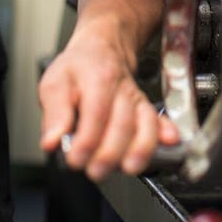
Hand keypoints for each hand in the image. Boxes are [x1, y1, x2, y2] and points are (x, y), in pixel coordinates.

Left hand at [38, 14, 178, 180]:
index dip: (87, 139)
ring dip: (141, 147)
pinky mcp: (145, 108)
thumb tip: (51, 142)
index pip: (96, 110)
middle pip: (123, 120)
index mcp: (97, 78)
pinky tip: (169, 143)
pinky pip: (158, 120)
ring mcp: (136, 98)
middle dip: (111, 151)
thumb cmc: (77, 69)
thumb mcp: (55, 83)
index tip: (75, 159)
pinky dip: (166, 132)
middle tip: (96, 171)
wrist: (102, 50)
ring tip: (130, 167)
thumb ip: (54, 113)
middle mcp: (121, 88)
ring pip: (145, 122)